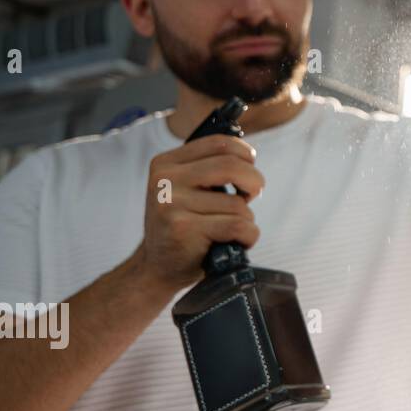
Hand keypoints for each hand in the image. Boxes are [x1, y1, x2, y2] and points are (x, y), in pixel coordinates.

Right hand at [138, 134, 265, 291]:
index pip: (219, 143)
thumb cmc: (183, 226)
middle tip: (252, 196)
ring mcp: (172, 203)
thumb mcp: (187, 189)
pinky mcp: (184, 228)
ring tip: (230, 229)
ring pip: (238, 203)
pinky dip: (248, 236)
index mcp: (166, 163)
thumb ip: (209, 168)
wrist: (156, 267)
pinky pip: (238, 225)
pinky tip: (235, 241)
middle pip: (232, 166)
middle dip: (254, 182)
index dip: (245, 155)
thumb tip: (249, 156)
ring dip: (247, 219)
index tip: (250, 170)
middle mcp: (165, 179)